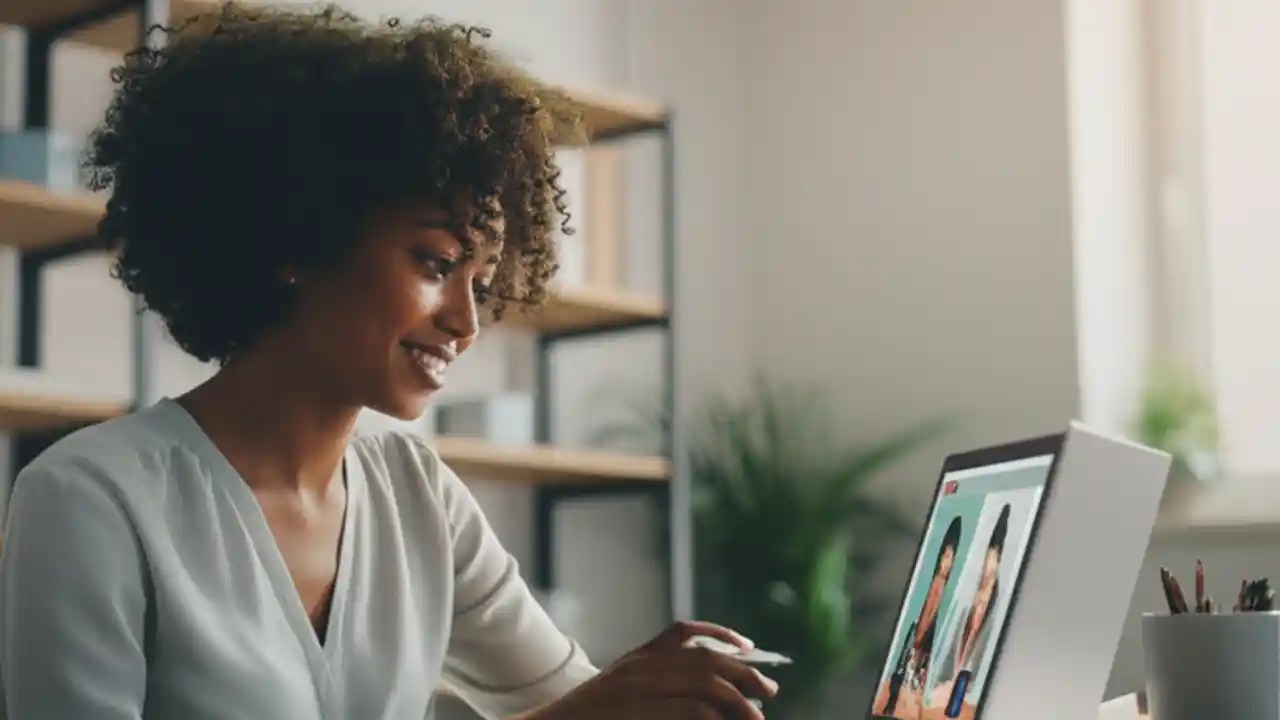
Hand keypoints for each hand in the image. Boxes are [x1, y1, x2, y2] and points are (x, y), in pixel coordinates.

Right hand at [522, 621, 778, 719]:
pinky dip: (715, 717)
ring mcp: (642, 687)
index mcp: (638, 658)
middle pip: (706, 659)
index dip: (720, 634)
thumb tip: (705, 695)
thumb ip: (655, 684)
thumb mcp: (621, 690)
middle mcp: (642, 666)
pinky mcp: (643, 710)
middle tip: (769, 690)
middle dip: (743, 674)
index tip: (747, 646)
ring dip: (739, 700)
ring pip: (706, 683)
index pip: (683, 632)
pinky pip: (692, 709)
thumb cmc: (592, 718)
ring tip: (757, 717)